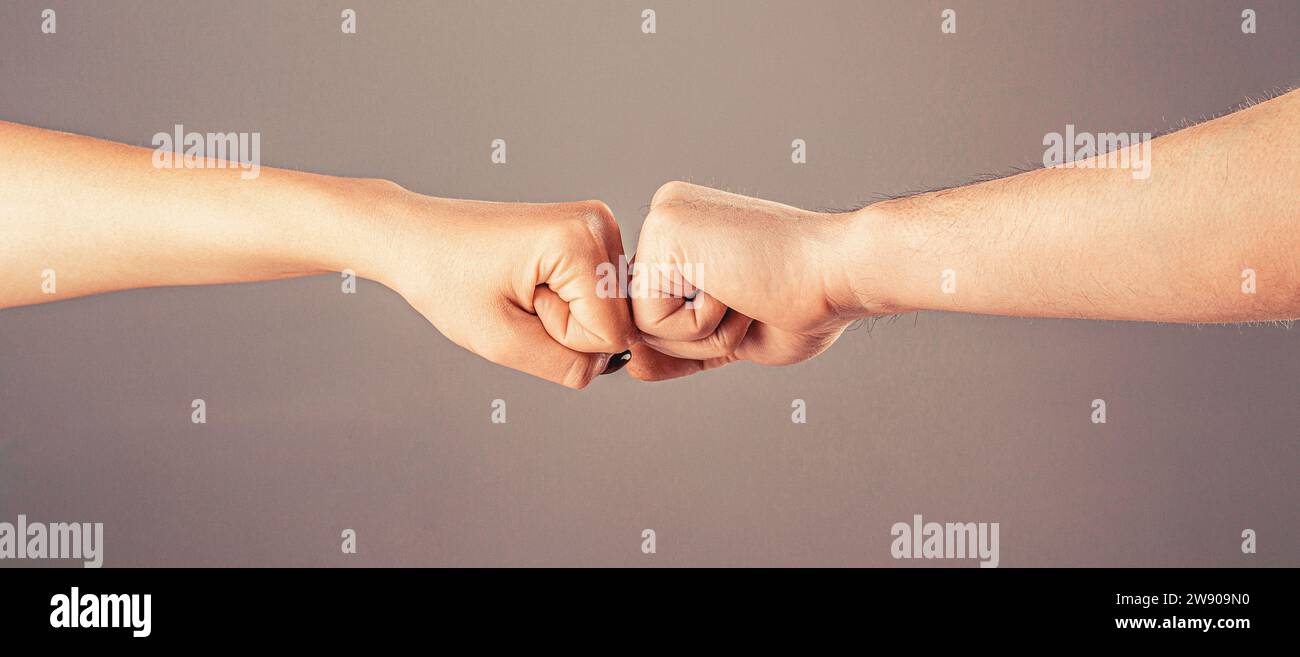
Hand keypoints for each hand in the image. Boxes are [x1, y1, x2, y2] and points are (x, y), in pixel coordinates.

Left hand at [370, 184, 636, 387]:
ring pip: (606, 310)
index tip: (521, 307)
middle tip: (518, 300)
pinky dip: (562, 300)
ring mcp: (596, 226)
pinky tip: (528, 282)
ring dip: (562, 314)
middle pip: (615, 320)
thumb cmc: (445, 278)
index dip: (563, 338)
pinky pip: (594, 296)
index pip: (612, 334)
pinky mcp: (586, 234)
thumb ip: (568, 367)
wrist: (417, 238)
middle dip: (565, 326)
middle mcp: (599, 224)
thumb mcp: (502, 342)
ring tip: (519, 289)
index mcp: (580, 240)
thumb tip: (609, 364)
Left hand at [627, 181, 872, 380]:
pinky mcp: (664, 231)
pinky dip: (700, 327)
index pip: (657, 314)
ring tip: (746, 293)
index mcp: (684, 235)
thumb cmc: (805, 299)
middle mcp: (667, 217)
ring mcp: (662, 219)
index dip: (702, 334)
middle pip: (643, 321)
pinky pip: (651, 322)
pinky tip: (737, 288)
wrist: (841, 272)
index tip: (751, 300)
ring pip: (642, 326)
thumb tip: (632, 366)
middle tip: (752, 297)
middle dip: (699, 337)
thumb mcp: (729, 335)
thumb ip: (679, 349)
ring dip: (703, 334)